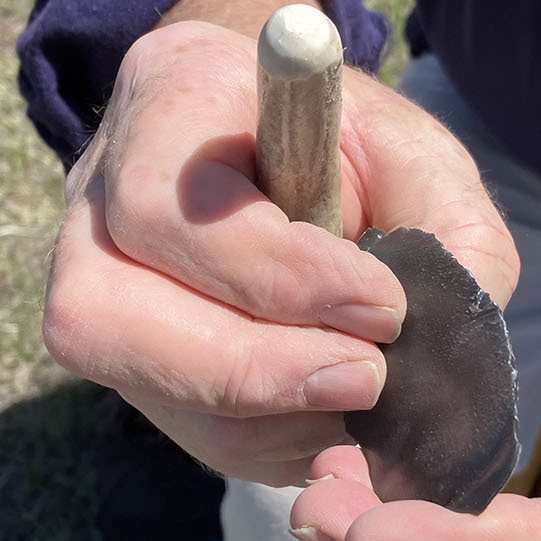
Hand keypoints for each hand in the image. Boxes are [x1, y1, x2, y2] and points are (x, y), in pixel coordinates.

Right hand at [42, 20, 517, 484]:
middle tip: (365, 378)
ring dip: (261, 415)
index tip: (383, 302)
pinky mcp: (133, 363)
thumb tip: (446, 338)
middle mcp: (95, 200)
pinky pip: (183, 430)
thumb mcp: (416, 156)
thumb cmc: (350, 143)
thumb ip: (449, 230)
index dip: (273, 273)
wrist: (295, 150)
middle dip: (246, 367)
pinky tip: (334, 414)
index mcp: (167, 101)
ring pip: (130, 382)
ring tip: (360, 399)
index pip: (164, 207)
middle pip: (101, 312)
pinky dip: (270, 439)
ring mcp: (91, 287)